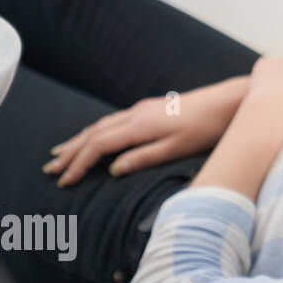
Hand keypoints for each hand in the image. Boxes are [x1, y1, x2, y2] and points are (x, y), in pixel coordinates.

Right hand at [46, 76, 249, 186]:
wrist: (231, 101)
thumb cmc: (209, 128)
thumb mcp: (179, 149)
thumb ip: (144, 158)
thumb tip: (113, 169)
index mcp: (140, 125)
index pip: (98, 146)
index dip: (79, 164)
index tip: (64, 181)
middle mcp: (137, 113)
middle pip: (94, 133)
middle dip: (71, 152)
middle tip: (50, 168)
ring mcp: (144, 108)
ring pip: (102, 124)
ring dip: (80, 139)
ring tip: (62, 152)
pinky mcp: (153, 107)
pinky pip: (115, 120)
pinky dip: (98, 130)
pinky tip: (96, 136)